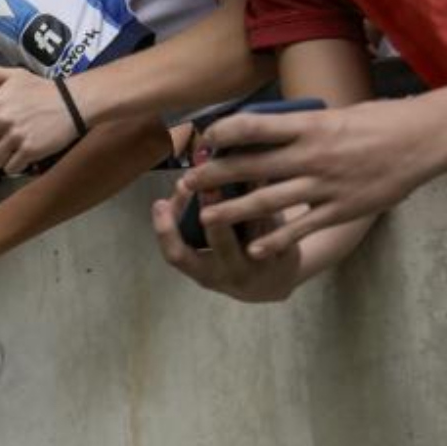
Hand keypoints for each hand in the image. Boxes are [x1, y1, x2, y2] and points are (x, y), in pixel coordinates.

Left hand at [0, 56, 79, 172]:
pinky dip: (17, 166)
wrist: (73, 102)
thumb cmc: (42, 89)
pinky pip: (11, 169)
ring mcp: (15, 136)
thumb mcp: (15, 76)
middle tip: (10, 143)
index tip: (1, 131)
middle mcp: (1, 120)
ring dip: (3, 160)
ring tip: (14, 153)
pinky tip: (25, 157)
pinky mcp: (29, 150)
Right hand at [151, 179, 301, 302]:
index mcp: (204, 274)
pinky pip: (278, 223)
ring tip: (241, 166)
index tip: (159, 203)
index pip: (177, 257)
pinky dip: (270, 197)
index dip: (166, 231)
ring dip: (247, 194)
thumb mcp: (205, 250)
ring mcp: (263, 267)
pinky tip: (264, 173)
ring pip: (254, 226)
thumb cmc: (230, 255)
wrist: (274, 279)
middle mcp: (232, 274)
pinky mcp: (287, 254)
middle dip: (211, 211)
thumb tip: (183, 183)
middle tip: (206, 183)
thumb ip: (189, 220)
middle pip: (220, 243)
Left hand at [185, 97, 440, 258]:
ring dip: (232, 211)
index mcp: (309, 126)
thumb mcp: (338, 114)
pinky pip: (300, 228)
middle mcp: (311, 155)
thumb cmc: (381, 122)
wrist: (423, 140)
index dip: (223, 132)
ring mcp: (324, 185)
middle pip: (250, 166)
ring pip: (267, 200)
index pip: (253, 126)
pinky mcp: (339, 209)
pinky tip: (253, 249)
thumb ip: (304, 125)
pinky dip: (275, 239)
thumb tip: (272, 126)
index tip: (205, 137)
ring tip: (205, 218)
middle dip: (214, 175)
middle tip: (187, 181)